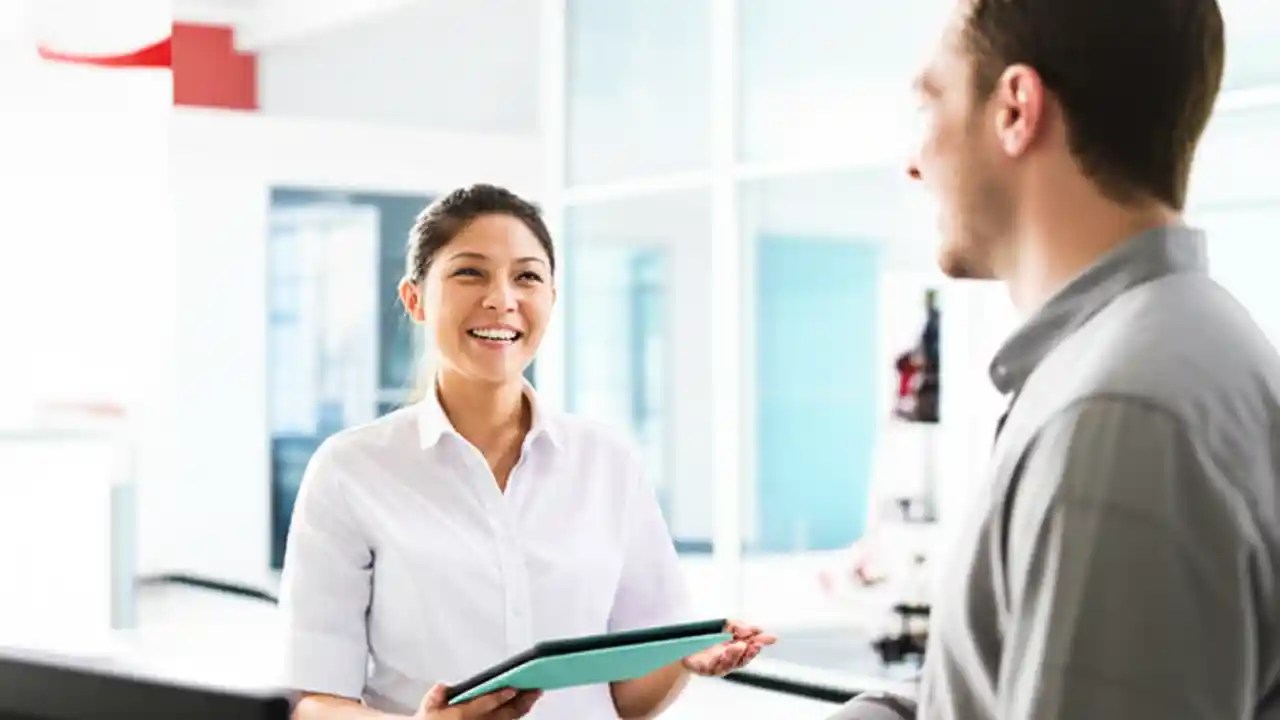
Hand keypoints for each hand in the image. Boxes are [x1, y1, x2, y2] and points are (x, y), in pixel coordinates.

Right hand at [415, 683, 541, 719]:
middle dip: (522, 701)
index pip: (483, 705)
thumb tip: (443, 687)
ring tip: (535, 694)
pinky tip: (525, 704)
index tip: (512, 688)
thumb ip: (436, 696)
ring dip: (524, 707)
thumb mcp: (428, 707)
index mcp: (462, 716)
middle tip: (536, 688)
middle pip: (505, 714)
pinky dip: (518, 714)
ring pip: (510, 719)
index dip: (498, 698)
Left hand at [681, 620, 776, 676]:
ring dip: (736, 655)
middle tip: (756, 644)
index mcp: (735, 650)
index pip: (751, 647)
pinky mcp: (705, 670)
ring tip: (739, 645)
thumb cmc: (706, 636)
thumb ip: (737, 626)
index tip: (770, 638)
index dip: (760, 643)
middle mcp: (728, 660)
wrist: (682, 645)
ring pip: (730, 664)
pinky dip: (720, 660)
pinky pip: (714, 667)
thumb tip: (752, 629)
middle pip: (743, 659)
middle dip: (751, 651)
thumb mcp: (723, 625)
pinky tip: (724, 653)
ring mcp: (717, 666)